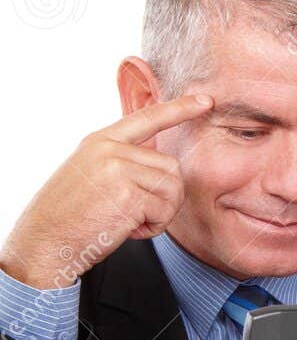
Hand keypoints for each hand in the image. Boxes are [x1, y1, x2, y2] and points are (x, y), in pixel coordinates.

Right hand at [0, 94, 211, 289]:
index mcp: (101, 141)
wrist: (46, 239)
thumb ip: (122, 160)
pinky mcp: (127, 193)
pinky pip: (164, 212)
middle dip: (165, 197)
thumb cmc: (72, 214)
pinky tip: (126, 229)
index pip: (147, 118)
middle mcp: (109, 149)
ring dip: (160, 213)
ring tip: (129, 219)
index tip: (206, 100)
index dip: (180, 108)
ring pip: (173, 189)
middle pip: (171, 167)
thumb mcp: (92, 173)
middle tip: (137, 212)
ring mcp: (117, 168)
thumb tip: (160, 161)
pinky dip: (153, 228)